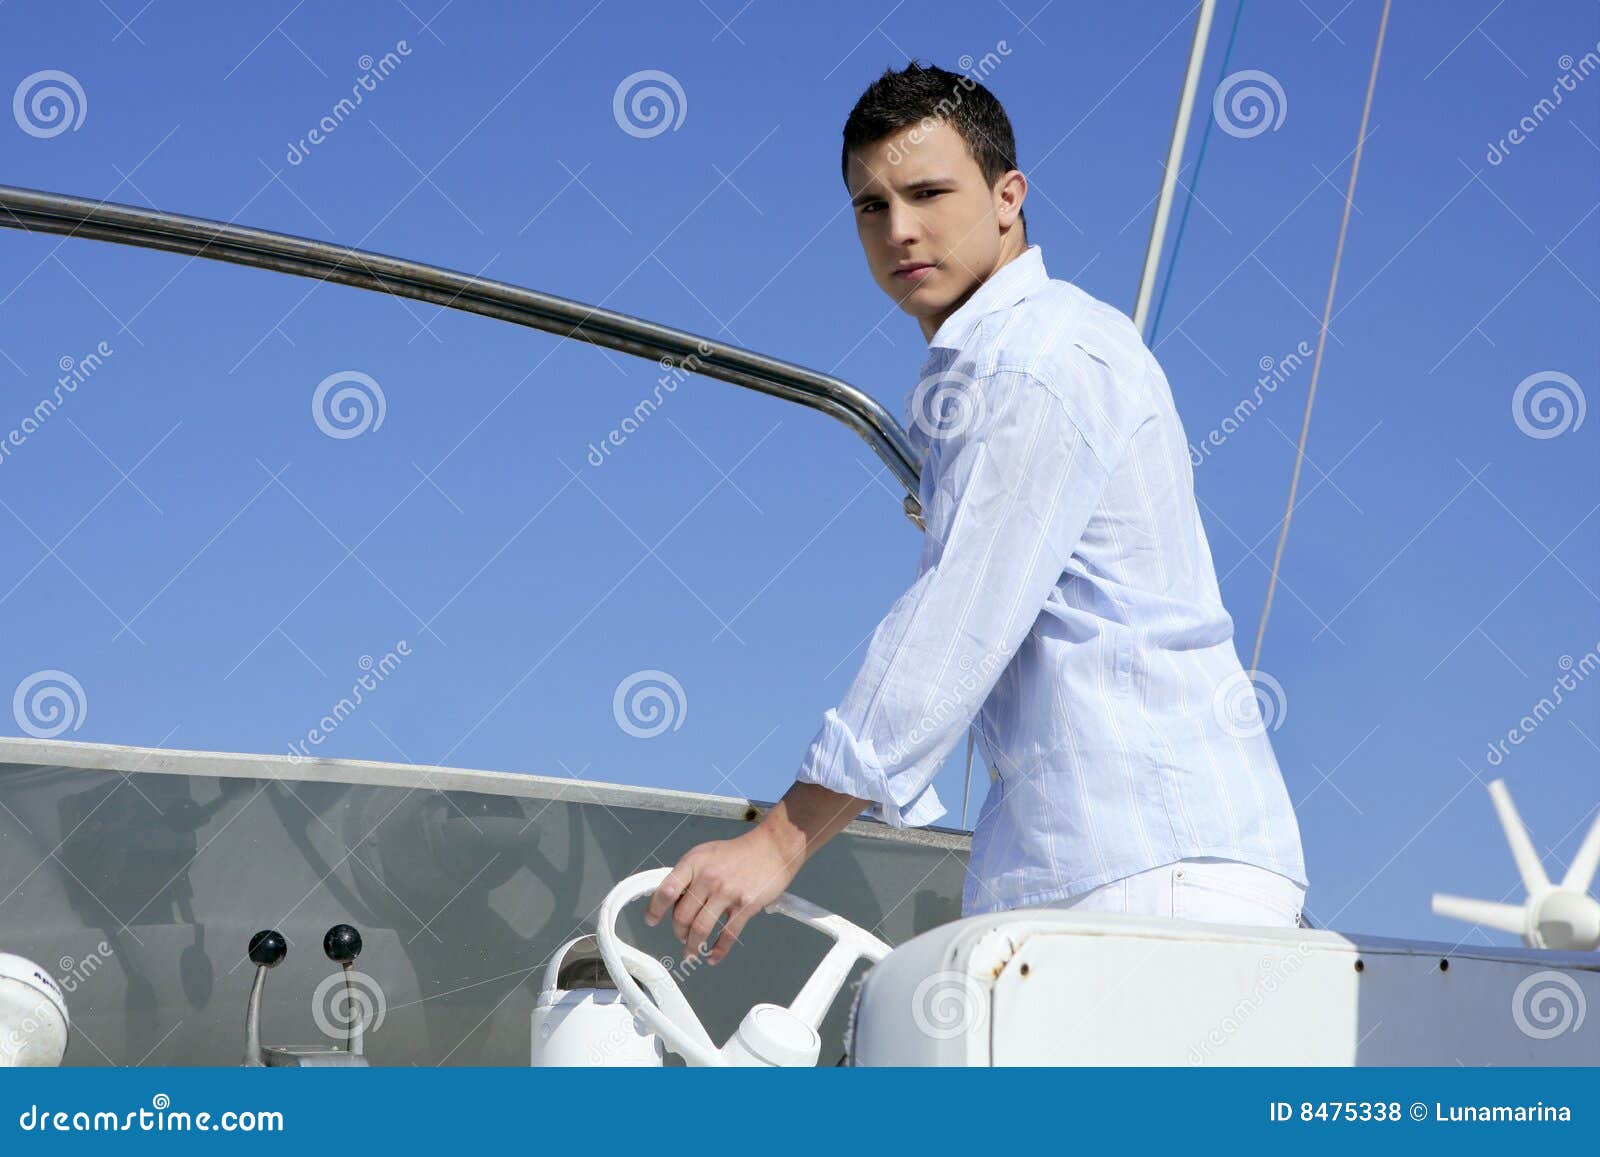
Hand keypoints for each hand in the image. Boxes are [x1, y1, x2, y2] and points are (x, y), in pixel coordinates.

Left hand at [644, 825, 801, 964]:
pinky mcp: (746, 905)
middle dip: (678, 932)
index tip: (652, 921)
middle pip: (682, 915)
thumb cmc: (738, 852)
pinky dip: (718, 950)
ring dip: (693, 946)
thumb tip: (674, 901)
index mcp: (694, 862)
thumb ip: (689, 874)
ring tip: (692, 952)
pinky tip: (713, 956)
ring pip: (701, 929)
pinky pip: (727, 934)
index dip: (655, 909)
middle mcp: (708, 877)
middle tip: (681, 937)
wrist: (772, 847)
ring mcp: (727, 892)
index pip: (666, 890)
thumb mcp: (706, 854)